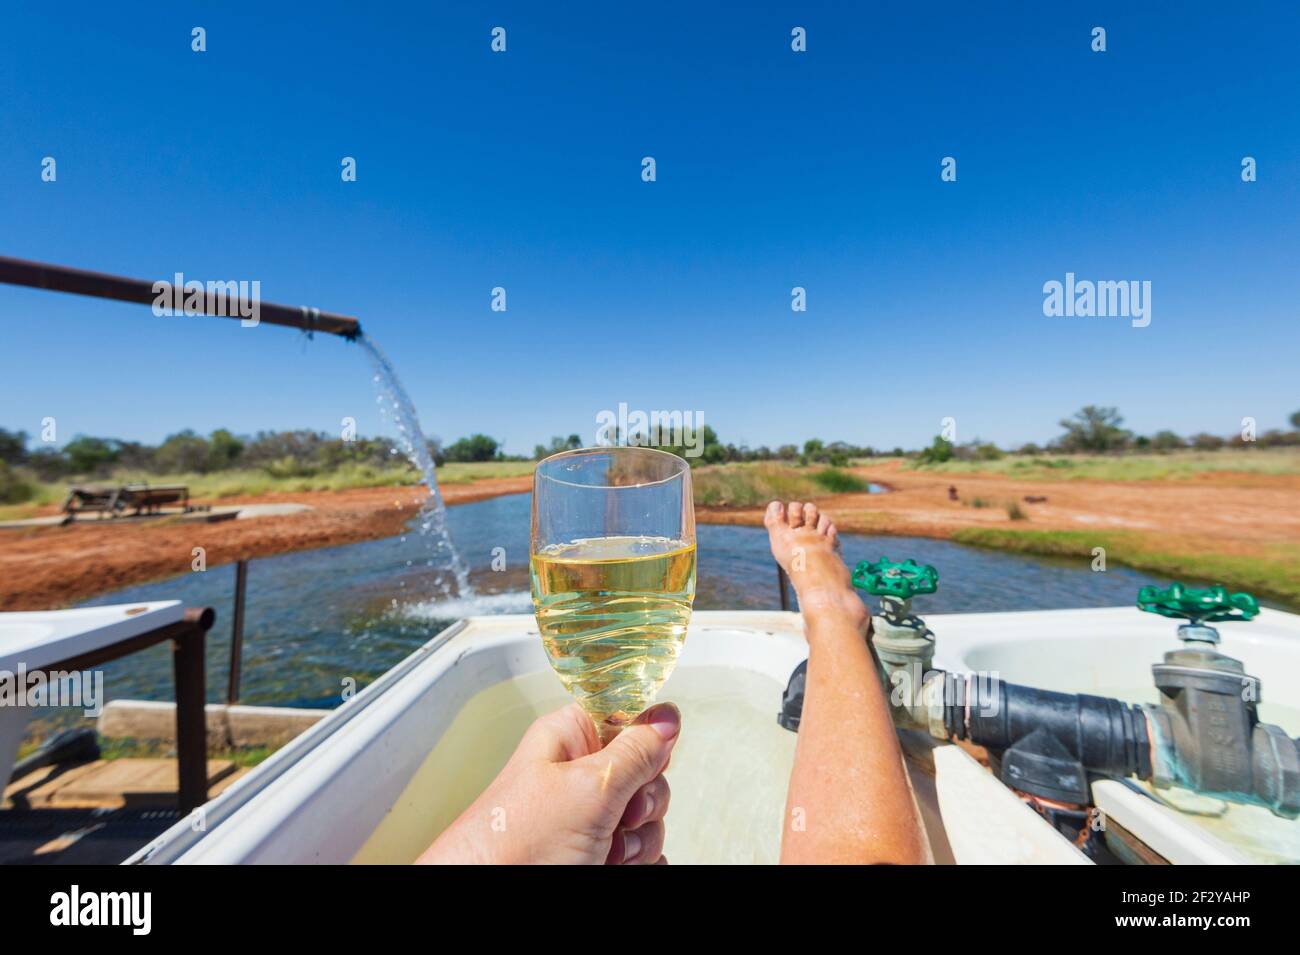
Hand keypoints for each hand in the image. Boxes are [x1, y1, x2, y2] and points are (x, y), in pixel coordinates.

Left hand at [416, 701, 679, 864]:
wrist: (489, 901)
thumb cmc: (512, 848)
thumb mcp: (587, 788)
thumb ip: (634, 750)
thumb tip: (666, 717)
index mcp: (570, 740)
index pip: (626, 714)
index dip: (645, 737)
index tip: (647, 759)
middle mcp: (579, 776)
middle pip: (646, 772)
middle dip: (645, 800)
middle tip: (618, 816)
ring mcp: (588, 820)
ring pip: (647, 817)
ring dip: (640, 840)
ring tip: (607, 855)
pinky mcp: (596, 855)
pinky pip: (642, 851)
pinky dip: (641, 861)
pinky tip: (619, 866)